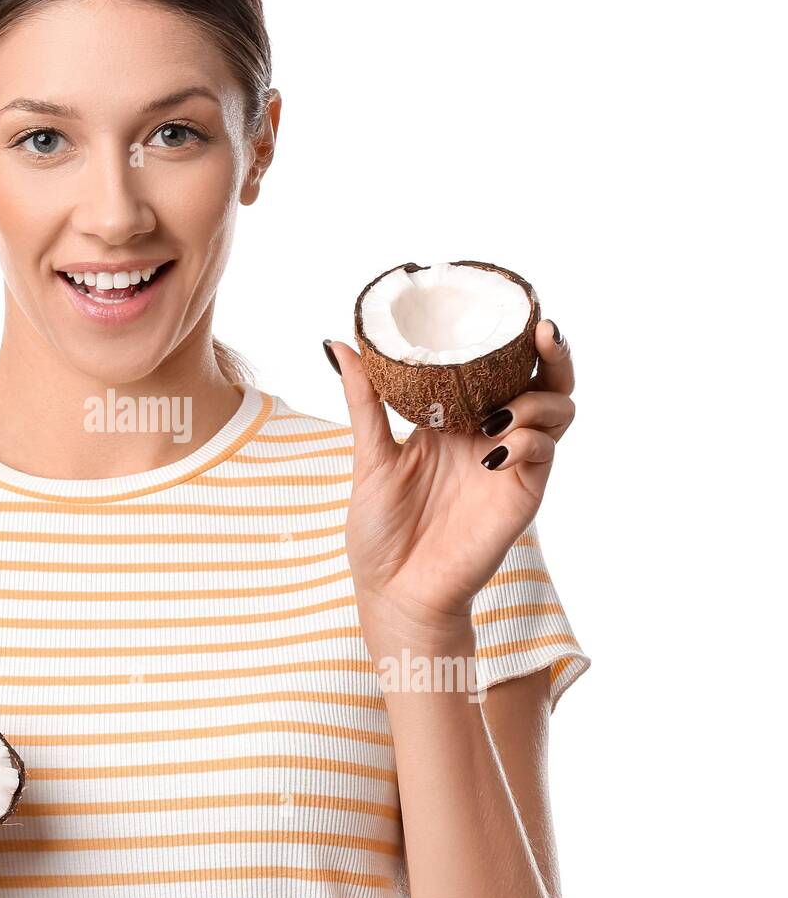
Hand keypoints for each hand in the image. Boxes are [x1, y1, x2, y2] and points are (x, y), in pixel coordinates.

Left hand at [326, 320, 574, 625]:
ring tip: (498, 413)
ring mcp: (511, 464)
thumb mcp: (368, 456)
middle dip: (553, 353)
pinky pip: (543, 453)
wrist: (394, 592)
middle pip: (544, 381)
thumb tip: (340, 341)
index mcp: (456, 421)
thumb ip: (363, 400)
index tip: (509, 305)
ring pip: (557, 411)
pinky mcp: (522, 495)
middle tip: (542, 330)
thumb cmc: (380, 531)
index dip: (511, 336)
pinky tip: (494, 451)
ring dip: (536, 399)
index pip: (497, 367)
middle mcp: (491, 435)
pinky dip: (526, 442)